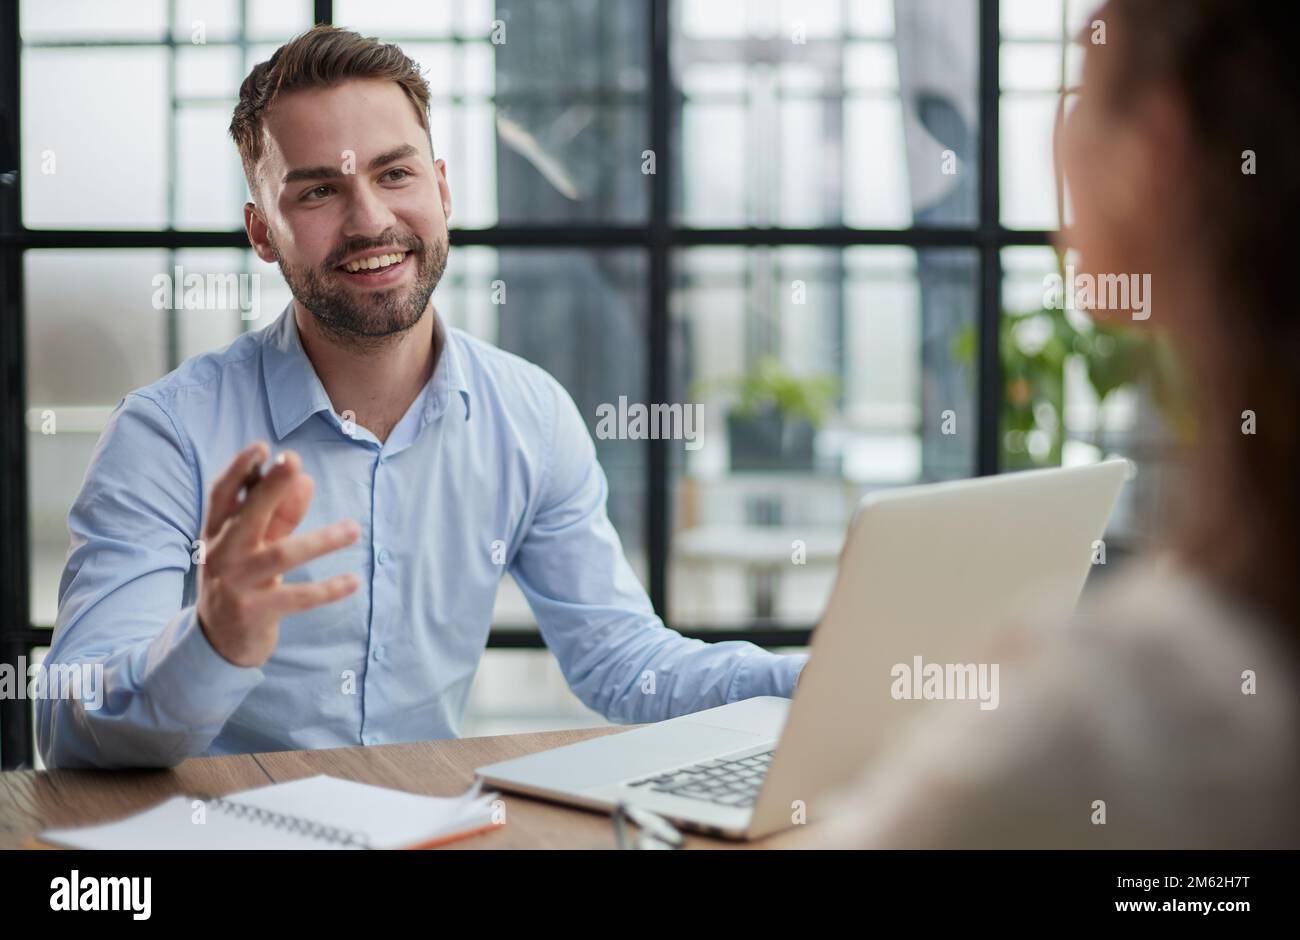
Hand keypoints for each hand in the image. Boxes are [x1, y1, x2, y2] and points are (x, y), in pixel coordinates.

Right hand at [195, 441, 360, 666]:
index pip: (222, 495)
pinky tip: (353, 581)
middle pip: (248, 516)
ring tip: (354, 529)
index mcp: (217, 532)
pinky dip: (326, 590)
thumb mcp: (255, 545)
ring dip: (320, 540)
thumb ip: (280, 515)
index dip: (240, 470)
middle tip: (293, 461)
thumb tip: (306, 478)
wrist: (218, 641)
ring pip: (280, 557)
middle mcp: (222, 555)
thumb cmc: (241, 579)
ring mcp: (237, 585)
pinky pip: (297, 597)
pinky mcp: (256, 612)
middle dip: (270, 489)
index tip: (263, 447)